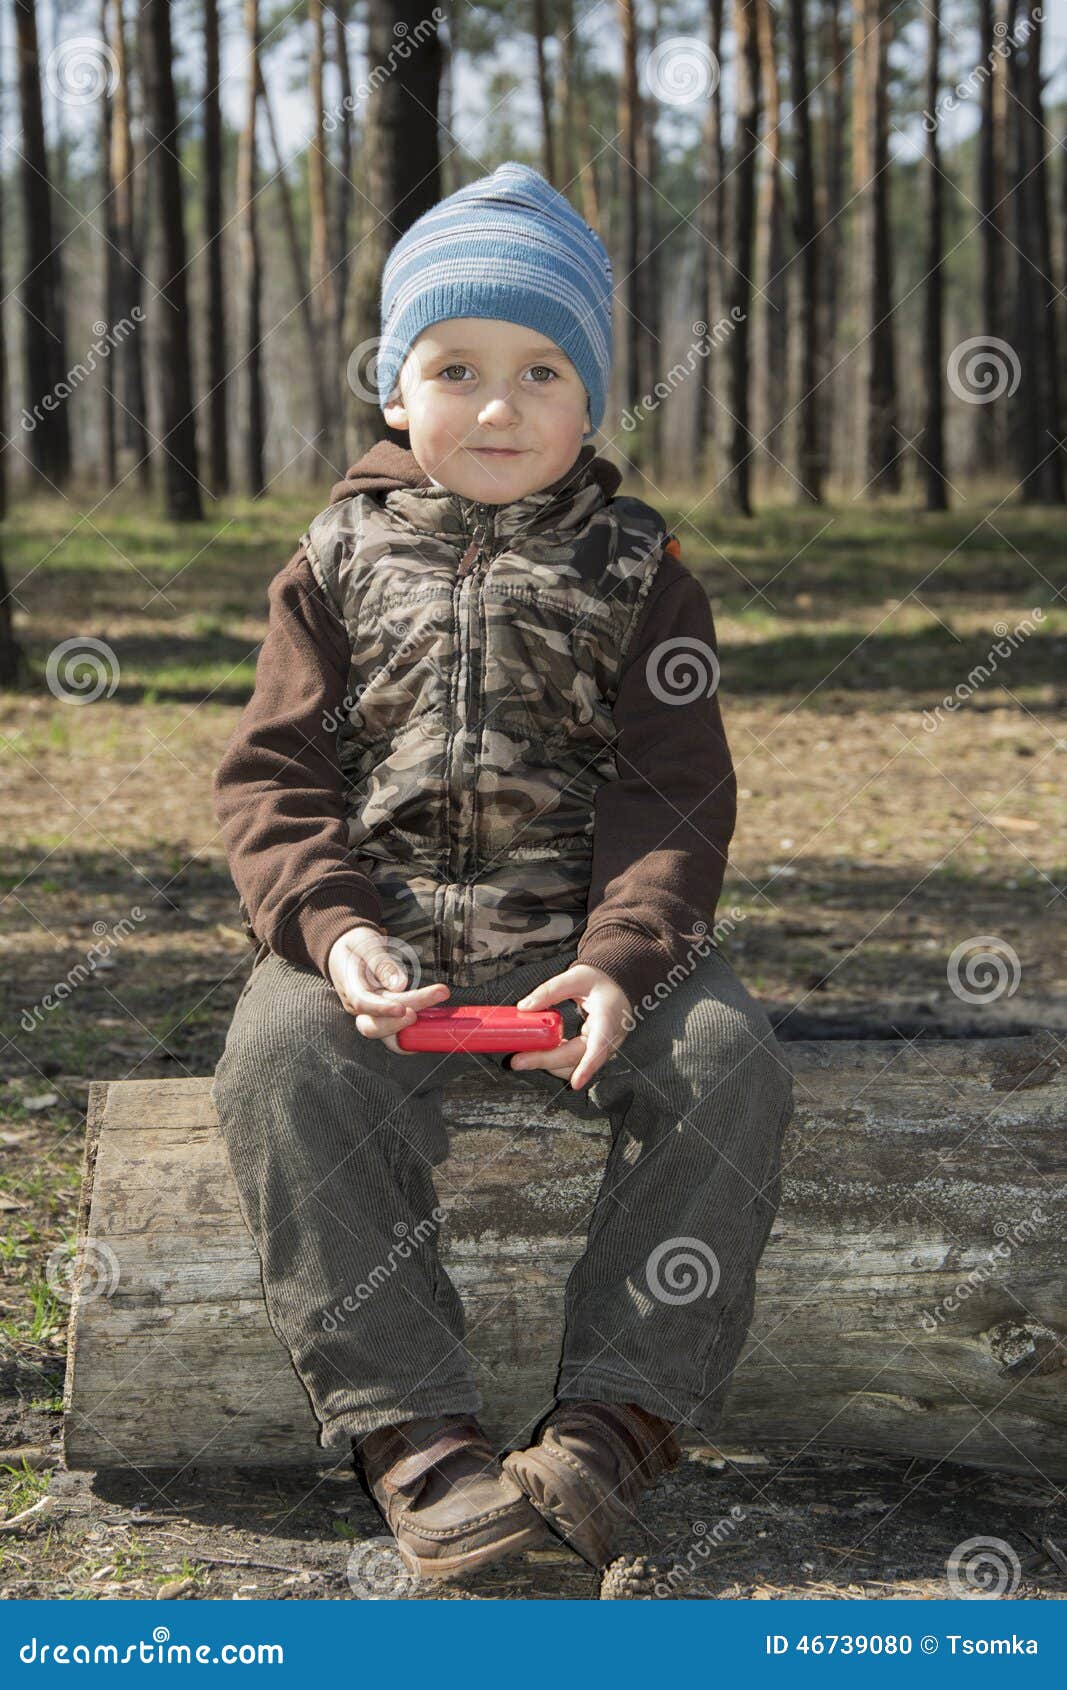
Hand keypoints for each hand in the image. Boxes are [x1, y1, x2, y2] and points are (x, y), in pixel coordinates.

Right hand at [327, 926, 449, 1053]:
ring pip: (389, 1034)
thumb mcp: (367, 945)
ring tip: (440, 1003)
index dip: (383, 1009)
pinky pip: (399, 1032)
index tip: (403, 1008)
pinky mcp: (384, 1018)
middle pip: (377, 1025)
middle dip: (405, 1019)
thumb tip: (400, 986)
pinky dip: (417, 1030)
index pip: (363, 1004)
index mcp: (350, 987)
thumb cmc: (356, 946)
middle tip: (439, 993)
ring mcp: (371, 1016)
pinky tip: (435, 1018)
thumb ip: (382, 964)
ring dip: (416, 1025)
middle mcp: (359, 1008)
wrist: (346, 952)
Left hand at [508, 964, 629, 1090]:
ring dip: (550, 1064)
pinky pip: (576, 1061)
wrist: (617, 983)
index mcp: (609, 1017)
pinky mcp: (595, 1051)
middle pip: (578, 1057)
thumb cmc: (601, 980)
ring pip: (576, 1064)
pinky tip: (540, 1053)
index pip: (600, 1045)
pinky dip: (556, 1060)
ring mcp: (603, 1047)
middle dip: (547, 1062)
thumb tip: (525, 1007)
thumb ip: (550, 991)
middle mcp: (610, 1037)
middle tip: (518, 1061)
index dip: (587, 1066)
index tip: (576, 1083)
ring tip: (524, 1057)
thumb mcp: (576, 977)